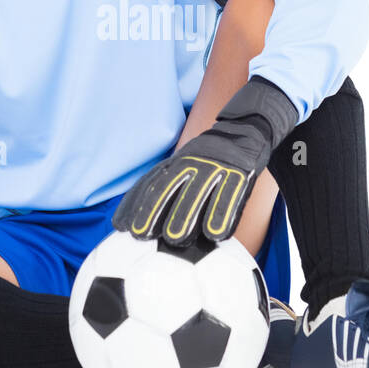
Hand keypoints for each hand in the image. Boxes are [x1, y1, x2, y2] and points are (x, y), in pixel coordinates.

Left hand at [112, 76, 297, 248]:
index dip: (134, 204)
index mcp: (177, 162)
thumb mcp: (186, 165)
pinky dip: (223, 214)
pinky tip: (216, 234)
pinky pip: (231, 194)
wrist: (248, 128)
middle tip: (141, 235)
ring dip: (186, 214)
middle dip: (152, 210)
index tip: (120, 227)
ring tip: (176, 239)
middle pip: (168, 186)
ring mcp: (216, 165)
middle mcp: (192, 162)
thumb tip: (141, 221)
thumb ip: (168, 188)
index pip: (150, 183)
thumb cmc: (211, 160)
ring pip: (198, 191)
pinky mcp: (240, 171)